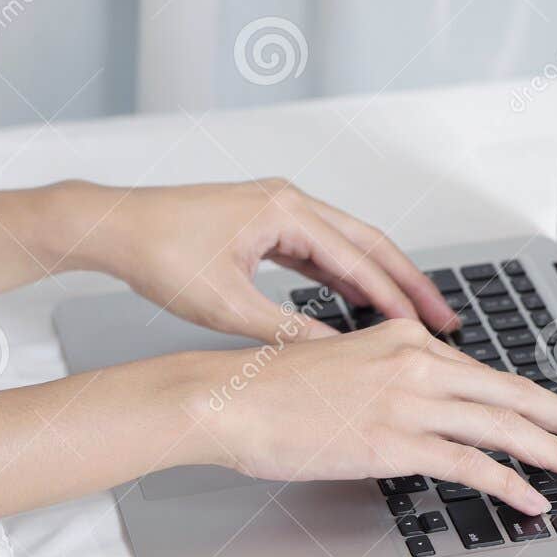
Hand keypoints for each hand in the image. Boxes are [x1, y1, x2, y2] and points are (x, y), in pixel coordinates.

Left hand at [71, 178, 456, 343]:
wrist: (112, 227)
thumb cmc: (157, 254)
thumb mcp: (225, 305)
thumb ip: (286, 330)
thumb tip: (332, 354)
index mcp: (285, 211)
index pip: (357, 259)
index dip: (394, 298)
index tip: (424, 327)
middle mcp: (290, 202)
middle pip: (369, 244)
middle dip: (408, 283)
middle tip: (444, 315)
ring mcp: (280, 209)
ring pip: (348, 246)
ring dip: (381, 279)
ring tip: (413, 312)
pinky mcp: (267, 222)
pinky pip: (321, 249)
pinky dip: (347, 275)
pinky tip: (362, 300)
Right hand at [191, 319, 556, 514]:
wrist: (228, 398)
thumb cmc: (273, 390)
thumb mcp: (348, 366)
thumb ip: (395, 379)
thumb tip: (430, 407)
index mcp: (408, 338)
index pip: (490, 373)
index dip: (537, 398)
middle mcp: (418, 362)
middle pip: (515, 394)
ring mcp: (410, 400)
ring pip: (506, 428)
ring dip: (556, 453)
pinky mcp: (396, 440)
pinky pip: (472, 463)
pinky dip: (510, 482)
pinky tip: (532, 497)